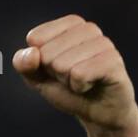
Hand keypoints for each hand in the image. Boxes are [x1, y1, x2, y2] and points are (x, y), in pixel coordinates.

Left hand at [12, 15, 137, 134]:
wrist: (99, 113)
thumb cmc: (68, 89)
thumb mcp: (38, 78)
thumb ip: (24, 64)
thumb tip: (32, 53)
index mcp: (70, 24)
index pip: (35, 38)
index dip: (40, 62)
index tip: (56, 69)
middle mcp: (88, 28)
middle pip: (47, 54)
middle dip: (54, 73)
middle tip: (71, 78)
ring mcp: (103, 43)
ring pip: (62, 65)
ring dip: (67, 82)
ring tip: (82, 82)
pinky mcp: (113, 61)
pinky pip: (79, 74)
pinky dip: (79, 87)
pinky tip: (91, 86)